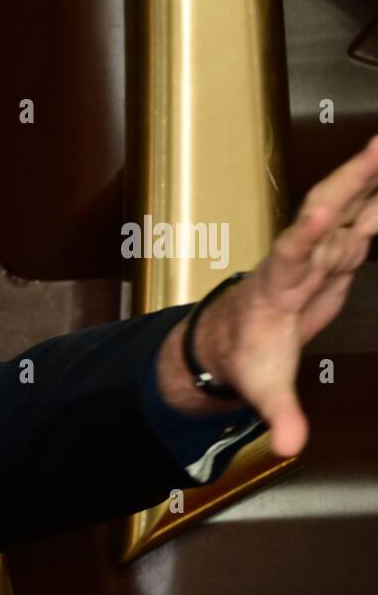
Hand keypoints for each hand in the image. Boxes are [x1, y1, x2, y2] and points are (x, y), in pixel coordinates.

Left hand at [156, 134, 377, 456]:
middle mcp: (299, 258)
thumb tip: (290, 447)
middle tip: (376, 147)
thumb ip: (279, 413)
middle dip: (349, 181)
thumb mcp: (263, 387)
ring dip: (369, 173)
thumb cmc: (247, 356)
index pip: (293, 253)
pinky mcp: (336, 252)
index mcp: (278, 285)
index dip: (311, 233)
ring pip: (347, 205)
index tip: (325, 211)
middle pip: (324, 213)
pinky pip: (366, 216)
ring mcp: (319, 250)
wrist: (232, 338)